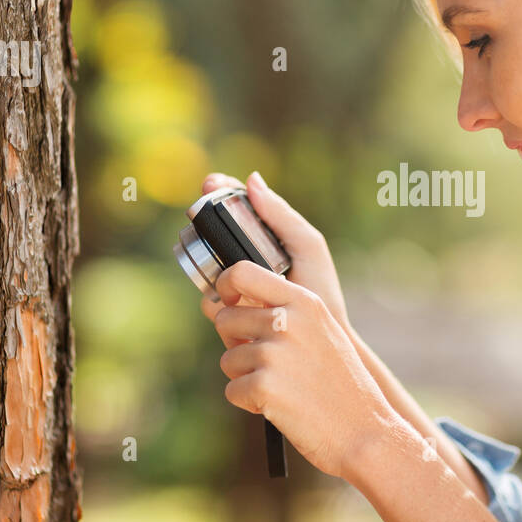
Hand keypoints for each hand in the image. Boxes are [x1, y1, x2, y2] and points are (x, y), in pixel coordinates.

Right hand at [199, 170, 350, 330]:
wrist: (319, 341)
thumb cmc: (320, 291)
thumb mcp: (306, 247)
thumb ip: (282, 216)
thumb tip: (252, 179)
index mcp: (265, 239)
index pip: (236, 208)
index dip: (220, 191)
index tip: (211, 183)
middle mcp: (246, 261)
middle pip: (212, 236)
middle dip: (204, 222)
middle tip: (200, 211)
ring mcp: (234, 288)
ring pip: (206, 271)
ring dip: (210, 267)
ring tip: (227, 266)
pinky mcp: (229, 315)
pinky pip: (210, 303)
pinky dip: (215, 299)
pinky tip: (232, 301)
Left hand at [210, 259, 392, 480]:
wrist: (365, 431)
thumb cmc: (343, 385)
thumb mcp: (323, 332)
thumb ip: (285, 312)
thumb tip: (226, 308)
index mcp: (304, 301)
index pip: (241, 271)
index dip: (225, 286)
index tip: (229, 303)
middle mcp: (288, 321)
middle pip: (226, 319)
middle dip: (236, 344)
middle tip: (266, 364)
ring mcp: (274, 353)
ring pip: (228, 360)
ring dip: (246, 378)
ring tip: (283, 388)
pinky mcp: (264, 386)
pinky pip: (232, 390)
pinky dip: (249, 403)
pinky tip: (280, 407)